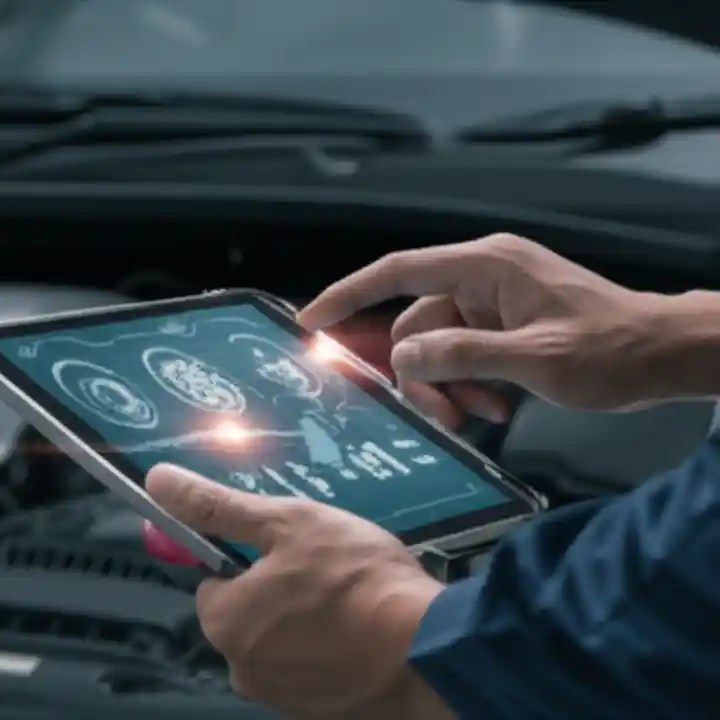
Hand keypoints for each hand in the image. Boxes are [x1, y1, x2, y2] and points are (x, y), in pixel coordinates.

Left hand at [146, 464, 450, 718]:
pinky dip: (333, 654)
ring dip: (307, 625)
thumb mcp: (284, 523)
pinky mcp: (322, 714)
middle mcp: (242, 670)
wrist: (429, 651)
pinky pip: (316, 672)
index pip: (215, 584)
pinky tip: (366, 632)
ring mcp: (283, 699)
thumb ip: (218, 506)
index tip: (289, 551)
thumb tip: (157, 481)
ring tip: (352, 601)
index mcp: (223, 622)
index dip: (249, 562)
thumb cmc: (353, 578)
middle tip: (327, 572)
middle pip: (248, 618)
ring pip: (283, 645)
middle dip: (280, 596)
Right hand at [299, 233, 705, 427]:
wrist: (667, 354)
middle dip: (423, 376)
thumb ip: (463, 356)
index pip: (396, 272)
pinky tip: (498, 408)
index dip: (347, 295)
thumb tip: (405, 360)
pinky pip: (462, 354)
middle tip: (448, 417)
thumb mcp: (535, 361)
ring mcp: (493, 300)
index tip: (310, 323)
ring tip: (486, 414)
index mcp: (485, 266)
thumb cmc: (612, 350)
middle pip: (415, 326)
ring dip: (450, 386)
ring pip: (436, 348)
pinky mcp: (504, 323)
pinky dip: (470, 383)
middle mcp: (482, 275)